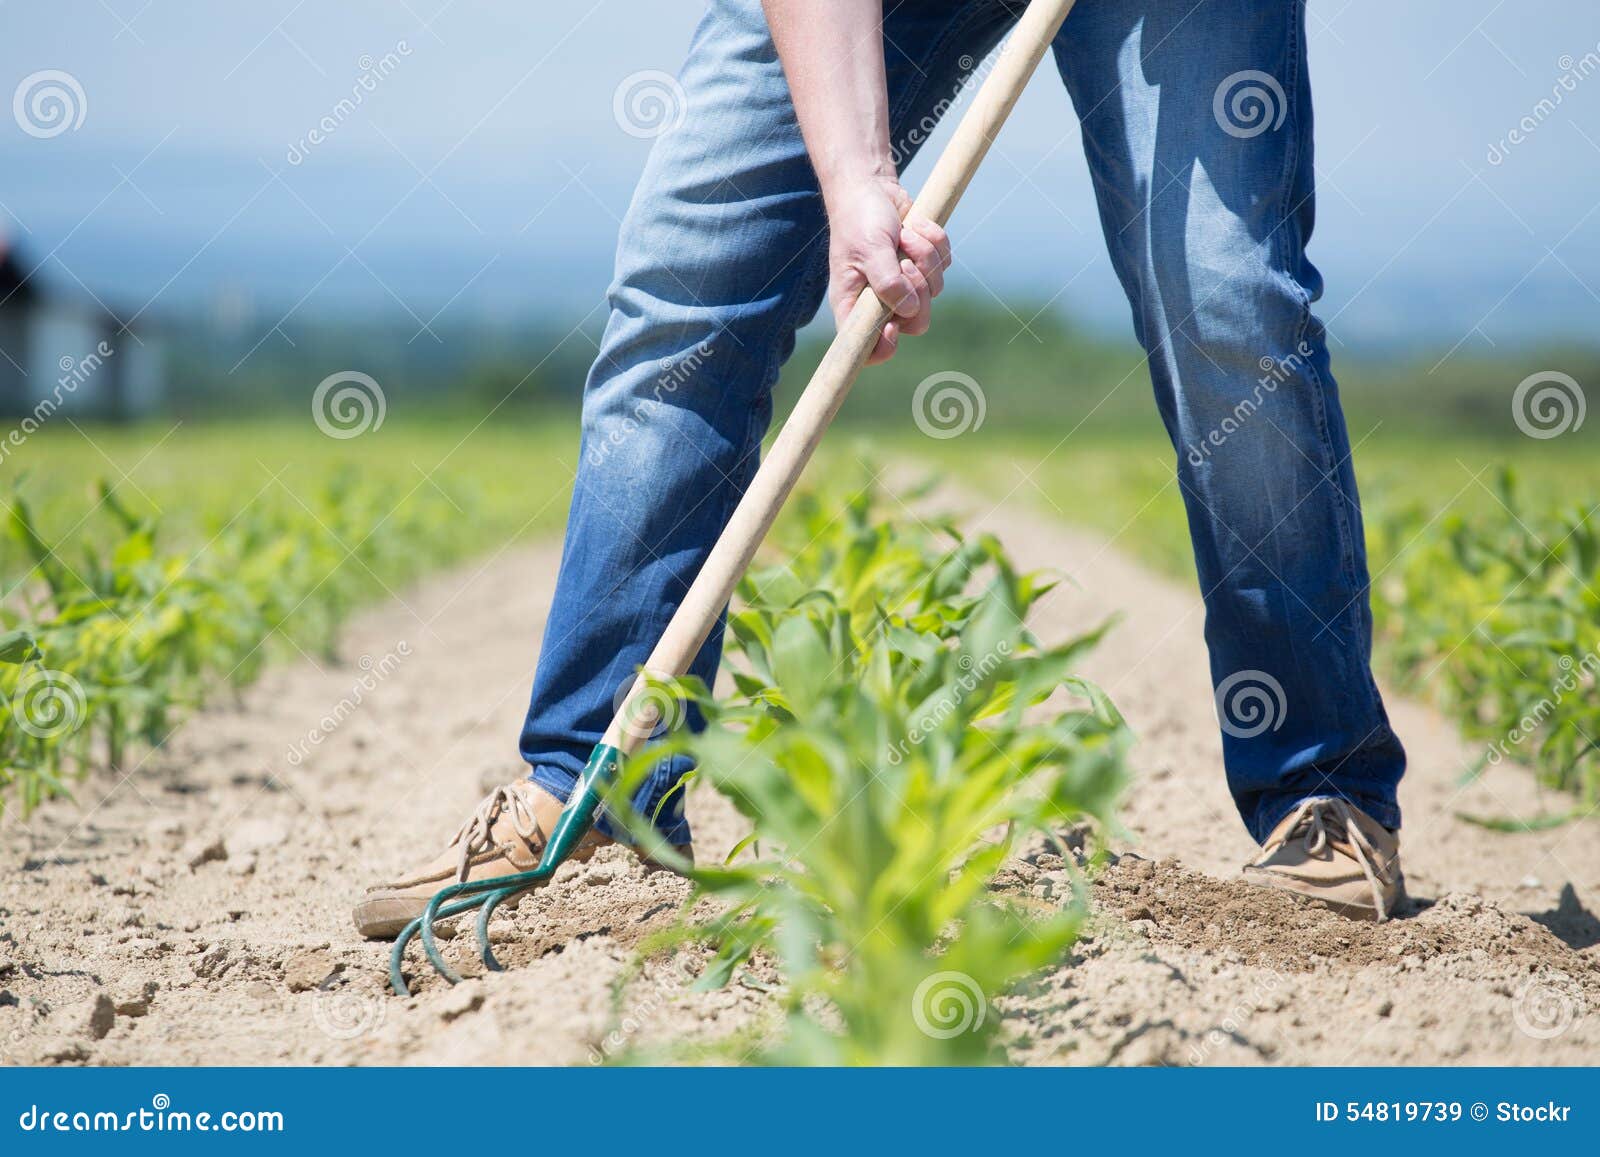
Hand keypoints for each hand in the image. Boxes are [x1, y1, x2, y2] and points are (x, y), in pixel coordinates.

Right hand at [824, 175, 951, 363]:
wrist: (873, 187)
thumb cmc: (860, 219)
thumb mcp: (870, 249)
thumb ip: (887, 282)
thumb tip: (908, 310)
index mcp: (854, 306)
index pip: (866, 347)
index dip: (882, 348)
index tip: (891, 325)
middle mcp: (880, 301)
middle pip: (915, 323)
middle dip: (918, 290)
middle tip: (905, 264)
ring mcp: (905, 285)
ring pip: (934, 290)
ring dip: (924, 256)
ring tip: (904, 234)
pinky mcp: (923, 265)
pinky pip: (944, 264)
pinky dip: (934, 241)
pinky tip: (915, 225)